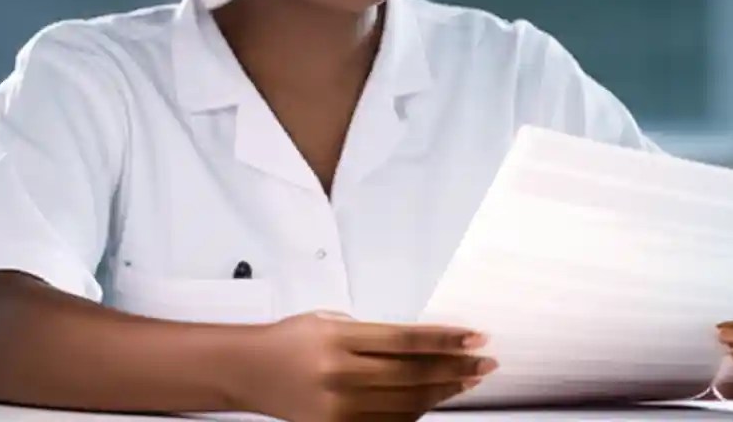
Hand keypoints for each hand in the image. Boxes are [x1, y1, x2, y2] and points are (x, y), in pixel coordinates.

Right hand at [235, 311, 496, 421]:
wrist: (249, 371)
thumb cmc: (289, 341)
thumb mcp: (329, 321)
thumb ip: (371, 334)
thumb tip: (421, 343)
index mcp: (339, 339)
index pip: (406, 340)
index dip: (446, 340)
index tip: (475, 338)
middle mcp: (341, 374)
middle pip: (413, 373)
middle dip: (456, 368)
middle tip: (483, 362)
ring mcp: (340, 406)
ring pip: (407, 402)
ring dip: (443, 390)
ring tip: (467, 380)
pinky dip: (416, 411)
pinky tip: (433, 399)